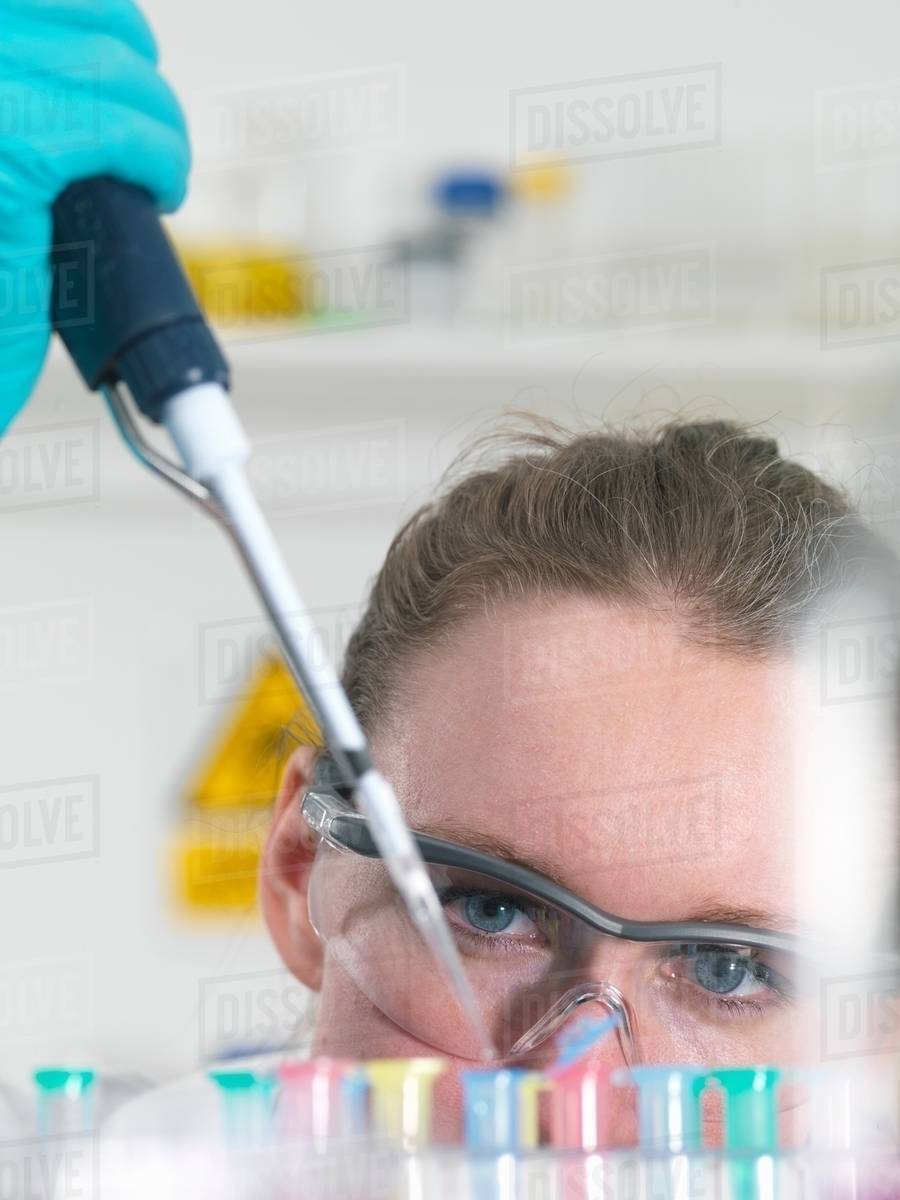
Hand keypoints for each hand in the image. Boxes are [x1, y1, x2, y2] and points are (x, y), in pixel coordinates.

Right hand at [0, 0, 190, 431]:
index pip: (33, 2)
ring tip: (159, 173)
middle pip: (72, 11)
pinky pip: (121, 128)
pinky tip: (162, 190)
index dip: (96, 21)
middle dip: (132, 66)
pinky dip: (161, 156)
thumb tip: (91, 67)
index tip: (125, 62)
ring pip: (107, 65)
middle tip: (150, 128)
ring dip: (157, 120)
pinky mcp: (8, 152)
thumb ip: (23, 102)